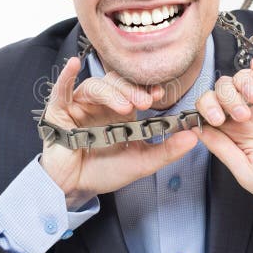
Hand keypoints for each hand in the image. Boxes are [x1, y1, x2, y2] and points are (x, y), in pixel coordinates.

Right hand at [40, 57, 198, 208]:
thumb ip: (167, 150)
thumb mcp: (140, 162)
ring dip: (111, 93)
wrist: (74, 188)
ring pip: (95, 86)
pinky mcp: (58, 110)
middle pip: (117, 84)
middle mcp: (101, 103)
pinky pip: (61, 89)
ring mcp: (80, 104)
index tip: (161, 93)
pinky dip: (66, 76)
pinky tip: (74, 64)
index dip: (148, 88)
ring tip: (124, 108)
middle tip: (145, 102)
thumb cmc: (103, 172)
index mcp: (121, 110)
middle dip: (132, 90)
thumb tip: (193, 137)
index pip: (136, 90)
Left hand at [194, 58, 252, 230]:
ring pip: (244, 79)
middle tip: (240, 115)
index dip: (205, 109)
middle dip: (223, 96)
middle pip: (223, 91)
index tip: (214, 120)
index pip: (210, 112)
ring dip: (240, 83)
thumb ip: (224, 150)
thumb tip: (196, 130)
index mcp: (236, 137)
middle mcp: (250, 119)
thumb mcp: (249, 174)